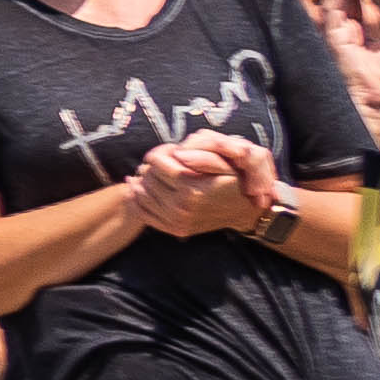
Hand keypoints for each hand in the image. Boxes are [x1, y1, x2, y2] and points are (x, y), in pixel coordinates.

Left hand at [124, 135, 265, 236]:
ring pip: (142, 194)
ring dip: (141, 181)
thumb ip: (201, 156)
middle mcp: (181, 207)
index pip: (157, 163)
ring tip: (151, 173)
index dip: (160, 152)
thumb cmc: (233, 182)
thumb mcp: (224, 164)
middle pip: (147, 177)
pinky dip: (136, 199)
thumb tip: (177, 153)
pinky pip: (144, 213)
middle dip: (151, 165)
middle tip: (161, 162)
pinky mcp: (175, 229)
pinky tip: (138, 188)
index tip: (169, 150)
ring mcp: (176, 221)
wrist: (243, 211)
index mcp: (191, 189)